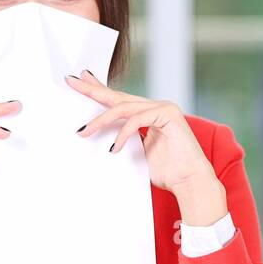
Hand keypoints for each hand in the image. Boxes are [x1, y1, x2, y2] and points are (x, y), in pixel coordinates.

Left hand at [66, 70, 225, 223]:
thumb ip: (123, 138)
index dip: (99, 90)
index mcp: (149, 113)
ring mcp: (164, 108)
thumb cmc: (168, 171)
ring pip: (123, 108)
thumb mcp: (137, 151)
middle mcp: (157, 106)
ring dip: (100, 120)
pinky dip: (122, 134)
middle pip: (118, 97)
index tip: (81, 81)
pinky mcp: (168, 114)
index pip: (119, 99)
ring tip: (84, 131)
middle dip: (93, 90)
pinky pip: (136, 120)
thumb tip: (98, 135)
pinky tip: (113, 148)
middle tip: (72, 83)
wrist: (190, 182)